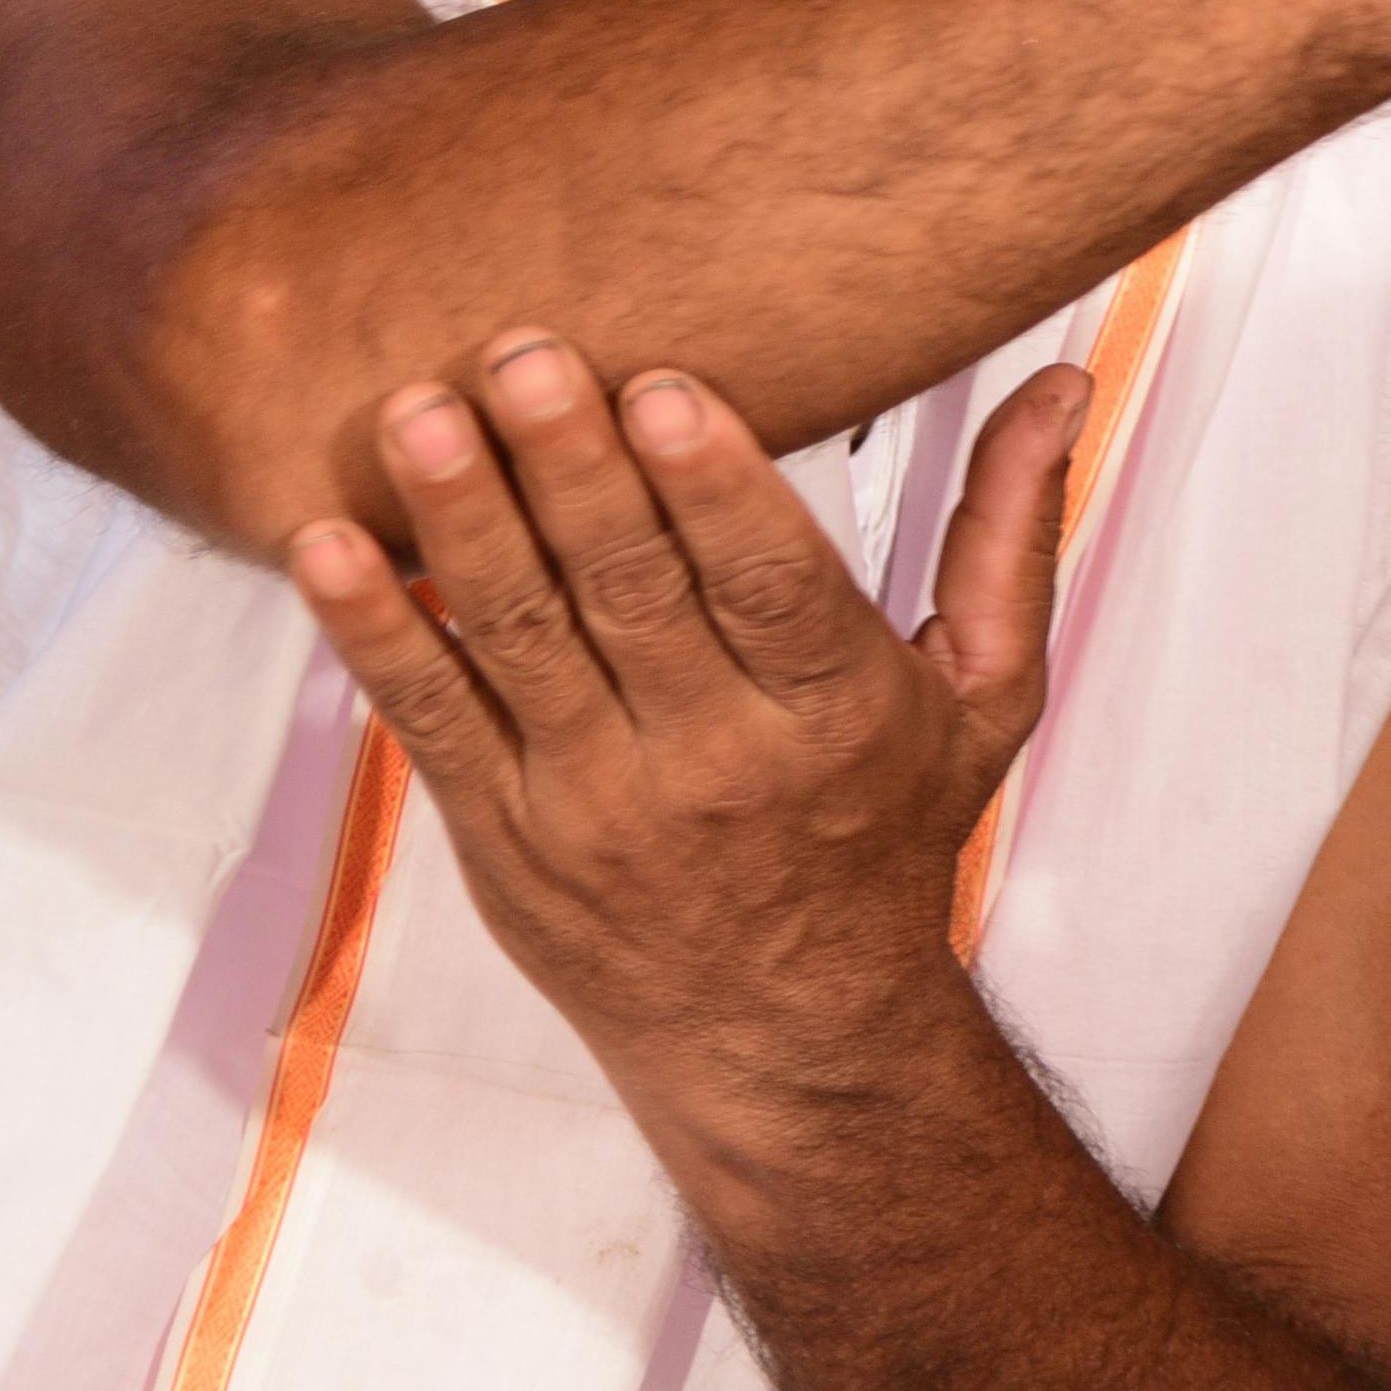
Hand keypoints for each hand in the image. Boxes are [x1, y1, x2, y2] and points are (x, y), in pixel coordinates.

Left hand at [288, 331, 1077, 1097]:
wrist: (785, 1038)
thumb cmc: (888, 835)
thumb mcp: (986, 697)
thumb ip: (1006, 534)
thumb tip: (1064, 380)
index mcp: (837, 716)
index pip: (770, 589)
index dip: (714, 489)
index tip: (664, 387)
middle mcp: (715, 765)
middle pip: (632, 598)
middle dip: (572, 469)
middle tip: (521, 353)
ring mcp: (595, 806)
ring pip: (520, 642)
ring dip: (462, 523)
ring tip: (415, 412)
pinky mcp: (503, 836)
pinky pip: (431, 720)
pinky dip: (373, 631)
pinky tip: (326, 542)